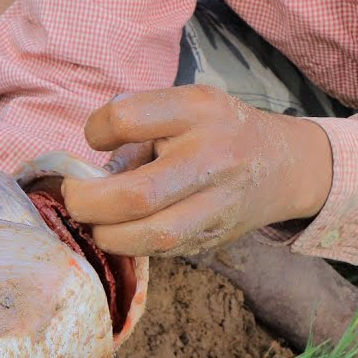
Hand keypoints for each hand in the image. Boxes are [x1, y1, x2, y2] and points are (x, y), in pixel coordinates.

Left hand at [60, 84, 333, 256]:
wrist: (283, 165)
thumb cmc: (214, 130)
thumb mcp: (181, 106)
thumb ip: (133, 124)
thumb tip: (87, 166)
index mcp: (196, 111)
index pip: (127, 119)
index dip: (96, 131)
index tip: (95, 138)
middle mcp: (212, 157)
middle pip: (136, 194)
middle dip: (87, 201)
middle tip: (73, 196)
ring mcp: (217, 204)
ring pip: (151, 236)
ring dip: (106, 233)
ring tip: (96, 218)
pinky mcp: (213, 238)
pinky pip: (160, 252)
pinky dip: (129, 244)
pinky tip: (122, 229)